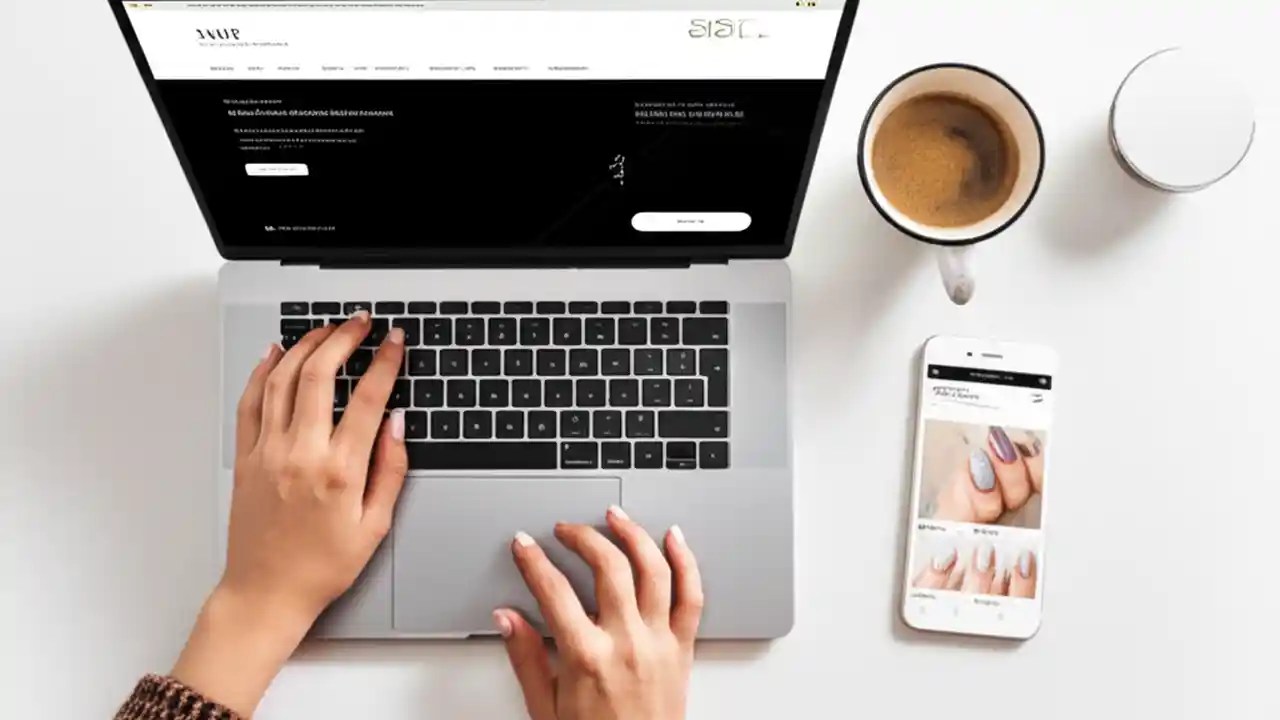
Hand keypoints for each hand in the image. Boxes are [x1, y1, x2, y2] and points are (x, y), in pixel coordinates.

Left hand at [171, 313, 407, 716]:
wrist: (266, 592)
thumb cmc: (321, 567)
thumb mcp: (375, 525)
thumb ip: (391, 470)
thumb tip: (397, 424)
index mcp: (339, 471)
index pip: (367, 398)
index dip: (384, 361)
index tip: (394, 341)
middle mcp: (300, 453)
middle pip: (320, 374)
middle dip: (344, 338)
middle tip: (360, 322)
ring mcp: (268, 451)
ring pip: (283, 379)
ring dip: (307, 345)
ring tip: (327, 330)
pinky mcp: (246, 457)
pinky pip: (252, 401)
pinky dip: (264, 370)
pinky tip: (276, 353)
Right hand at [495, 507, 702, 719]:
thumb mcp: (546, 708)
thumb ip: (526, 658)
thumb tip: (506, 618)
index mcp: (587, 658)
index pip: (554, 591)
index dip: (534, 561)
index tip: (524, 545)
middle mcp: (627, 643)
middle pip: (608, 567)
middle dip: (581, 537)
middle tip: (564, 529)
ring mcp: (659, 642)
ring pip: (653, 570)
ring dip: (633, 535)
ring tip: (614, 517)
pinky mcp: (683, 648)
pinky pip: (692, 595)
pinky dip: (686, 561)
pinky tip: (673, 538)